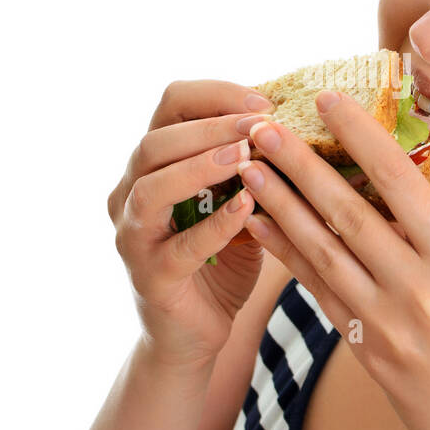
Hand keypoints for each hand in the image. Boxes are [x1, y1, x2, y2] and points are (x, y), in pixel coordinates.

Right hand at [109, 80, 276, 370]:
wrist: (194, 334)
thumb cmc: (219, 258)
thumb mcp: (238, 201)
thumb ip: (251, 166)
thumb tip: (300, 123)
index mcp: (152, 164)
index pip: (170, 105)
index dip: (215, 94)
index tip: (265, 101)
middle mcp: (129, 193)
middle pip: (156, 140)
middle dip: (211, 126)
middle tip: (260, 123)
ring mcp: (133, 236)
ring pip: (151, 187)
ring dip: (200, 165)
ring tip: (246, 155)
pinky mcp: (150, 277)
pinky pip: (179, 247)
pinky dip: (214, 224)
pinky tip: (248, 208)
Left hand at [236, 90, 429, 429]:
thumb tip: (397, 197)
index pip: (403, 184)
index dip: (362, 138)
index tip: (329, 100)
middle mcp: (421, 289)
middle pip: (349, 213)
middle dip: (301, 165)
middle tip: (263, 125)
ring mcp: (387, 324)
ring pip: (322, 251)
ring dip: (280, 205)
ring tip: (248, 167)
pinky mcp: (366, 351)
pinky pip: (317, 292)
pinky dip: (287, 255)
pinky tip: (260, 226)